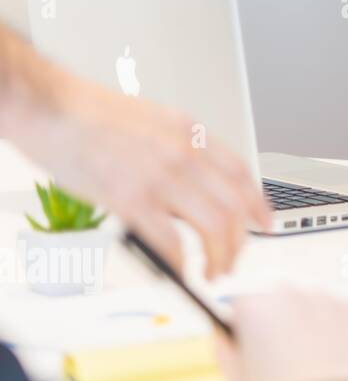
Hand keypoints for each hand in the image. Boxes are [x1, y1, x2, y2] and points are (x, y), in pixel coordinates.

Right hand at [14, 69, 270, 278]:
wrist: (50, 107)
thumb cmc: (89, 115)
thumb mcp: (153, 121)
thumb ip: (178, 151)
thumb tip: (194, 188)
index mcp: (191, 133)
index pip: (241, 174)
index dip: (258, 204)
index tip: (263, 224)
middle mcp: (185, 154)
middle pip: (234, 207)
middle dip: (239, 243)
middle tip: (232, 262)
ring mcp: (162, 177)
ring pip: (214, 228)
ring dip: (218, 258)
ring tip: (211, 273)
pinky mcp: (132, 200)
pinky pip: (171, 242)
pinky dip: (180, 264)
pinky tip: (178, 271)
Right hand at [215, 291, 347, 380]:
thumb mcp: (235, 379)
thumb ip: (224, 347)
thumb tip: (225, 334)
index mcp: (254, 304)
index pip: (240, 302)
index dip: (243, 325)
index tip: (249, 342)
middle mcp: (290, 292)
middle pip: (275, 298)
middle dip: (275, 319)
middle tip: (280, 355)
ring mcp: (325, 298)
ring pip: (307, 304)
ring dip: (304, 321)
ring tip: (307, 359)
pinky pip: (335, 313)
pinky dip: (332, 328)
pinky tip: (329, 356)